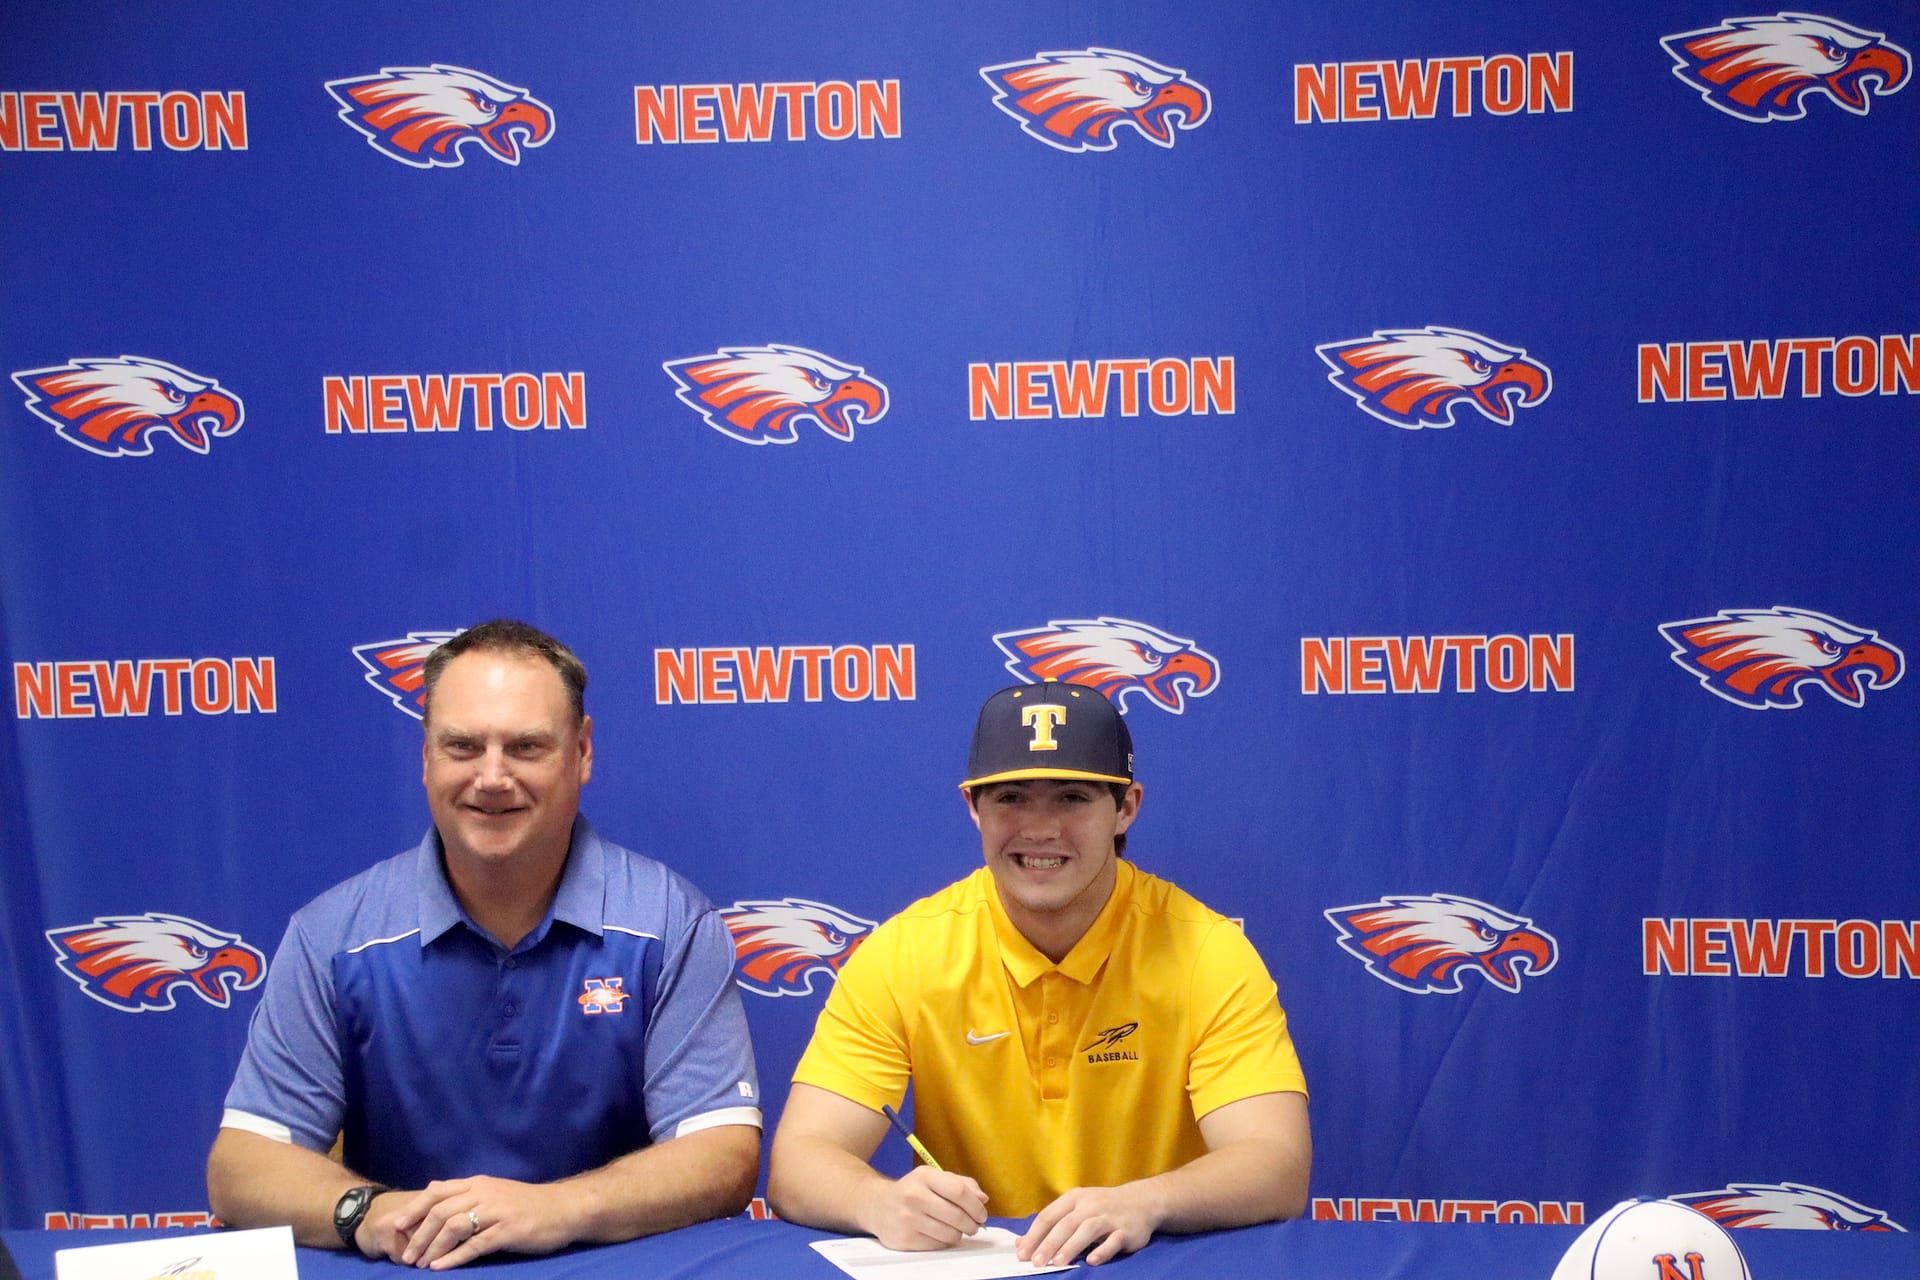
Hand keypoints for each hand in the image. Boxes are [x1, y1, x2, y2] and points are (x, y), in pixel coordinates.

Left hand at [379, 1175, 579, 1269]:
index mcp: (478, 1183)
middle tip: (406, 1255)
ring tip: (420, 1264)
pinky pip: (475, 1244)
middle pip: (440, 1210)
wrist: (565, 1208)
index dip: (414, 1208)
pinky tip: (441, 1268)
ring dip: (433, 1247)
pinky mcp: (508, 1230)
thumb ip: (467, 1194)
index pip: (437, 1192)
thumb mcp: (495, 1191)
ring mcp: (497, 1211)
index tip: (396, 1226)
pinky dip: (454, 1257)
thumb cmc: (527, 1204)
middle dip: (418, 1234)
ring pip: (454, 1226)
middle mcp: (484, 1193)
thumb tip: (434, 1195)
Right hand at [865, 1165, 988, 1250]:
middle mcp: (914, 1195)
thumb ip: (962, 1184)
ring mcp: (907, 1218)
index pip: (960, 1192)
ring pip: (950, 1234)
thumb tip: (983, 1199)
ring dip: (959, 1234)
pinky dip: (944, 1242)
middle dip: (972, 1224)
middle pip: (957, 1216)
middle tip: (974, 1226)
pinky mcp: (904, 1238)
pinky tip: (938, 1233)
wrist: (879, 1205)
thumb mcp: (935, 1178)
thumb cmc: (914, 1191)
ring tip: (955, 1229)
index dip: (976, 1206)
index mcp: (924, 1176)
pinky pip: (937, 1245)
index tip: (982, 1214)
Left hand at [1017, 1183, 1164, 1266]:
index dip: (1034, 1235)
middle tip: (1036, 1262)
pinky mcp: (1126, 1230)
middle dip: (1049, 1243)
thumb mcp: (1076, 1208)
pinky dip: (1102, 1251)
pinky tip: (1091, 1261)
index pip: (1049, 1215)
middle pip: (1066, 1224)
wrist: (1142, 1201)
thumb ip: (1052, 1225)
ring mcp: (1109, 1217)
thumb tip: (1022, 1244)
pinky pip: (1113, 1241)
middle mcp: (1090, 1205)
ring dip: (1071, 1246)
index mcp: (1074, 1198)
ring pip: (1087, 1230)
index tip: (1023, 1253)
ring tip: (1058, 1263)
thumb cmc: (1102, 1207)